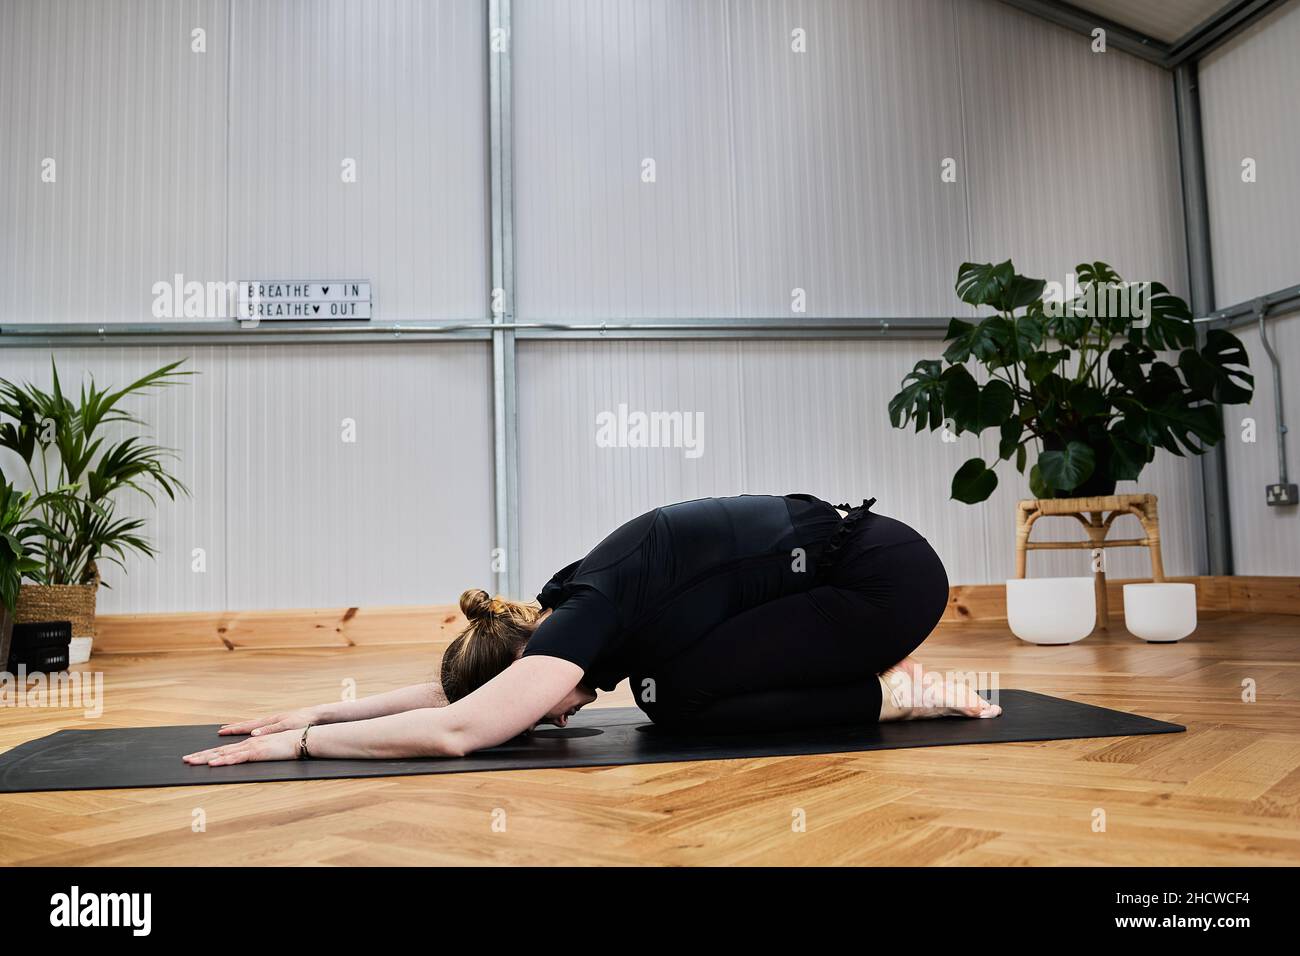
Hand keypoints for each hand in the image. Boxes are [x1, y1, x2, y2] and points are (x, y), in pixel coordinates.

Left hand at [183, 728, 301, 765]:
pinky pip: (236, 758)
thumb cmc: (289, 746)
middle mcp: (247, 743)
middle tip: (186, 759)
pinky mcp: (255, 752)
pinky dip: (223, 760)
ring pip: (223, 753)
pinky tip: (212, 764)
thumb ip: (260, 753)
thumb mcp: (271, 750)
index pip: (225, 749)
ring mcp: (250, 747)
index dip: (209, 753)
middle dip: (201, 755)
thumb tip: (250, 758)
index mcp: (249, 744)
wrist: (301, 739)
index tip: (196, 756)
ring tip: (192, 761)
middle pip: (219, 750)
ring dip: (206, 758)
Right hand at [218, 706, 322, 736]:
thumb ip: (269, 730)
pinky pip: (259, 725)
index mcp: (269, 722)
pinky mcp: (278, 722)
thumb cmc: (302, 721)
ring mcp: (272, 721)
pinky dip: (251, 726)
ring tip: (230, 728)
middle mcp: (268, 720)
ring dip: (240, 726)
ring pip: (252, 724)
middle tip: (220, 730)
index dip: (234, 729)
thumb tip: (253, 734)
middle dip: (233, 728)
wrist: (315, 714)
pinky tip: (250, 729)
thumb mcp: (286, 726)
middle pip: (246, 724)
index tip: (221, 731)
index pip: (247, 726)